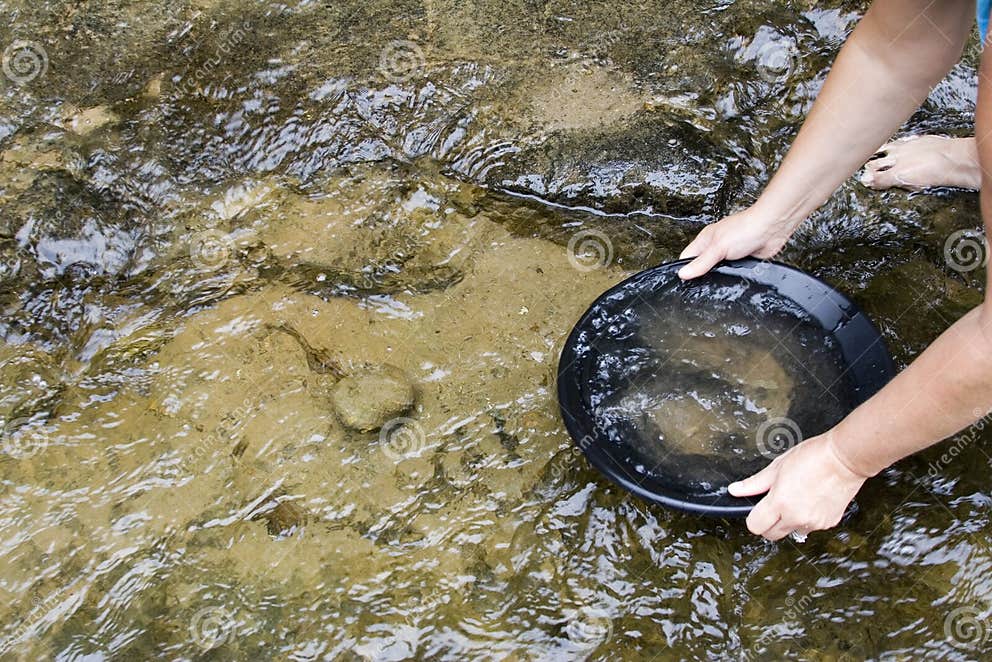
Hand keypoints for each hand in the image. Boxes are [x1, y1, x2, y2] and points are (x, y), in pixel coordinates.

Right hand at [677, 205, 799, 279]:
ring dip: (720, 276)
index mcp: (705, 240)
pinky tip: (734, 277)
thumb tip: (683, 274)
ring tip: (719, 281)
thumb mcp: (718, 247)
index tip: (684, 281)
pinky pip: (733, 273)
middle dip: (702, 275)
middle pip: (702, 266)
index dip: (684, 269)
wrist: (773, 228)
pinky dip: (734, 277)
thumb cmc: (746, 228)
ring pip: (718, 271)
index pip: (687, 257)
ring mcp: (729, 254)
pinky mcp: (742, 261)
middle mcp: (716, 247)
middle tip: (701, 284)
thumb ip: (701, 263)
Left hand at [728, 433, 868, 540]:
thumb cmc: (813, 457)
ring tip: (797, 498)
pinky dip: (808, 518)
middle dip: (769, 523)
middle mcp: (796, 517)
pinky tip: (812, 500)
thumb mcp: (777, 466)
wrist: (845, 459)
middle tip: (774, 505)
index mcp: (780, 503)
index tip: (757, 509)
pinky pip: (811, 527)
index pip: (755, 526)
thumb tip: (736, 490)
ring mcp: (814, 523)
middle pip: (772, 534)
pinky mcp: (829, 523)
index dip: (753, 518)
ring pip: (793, 532)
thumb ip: (755, 483)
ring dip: (790, 521)